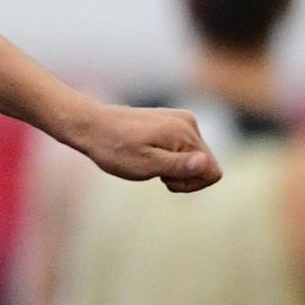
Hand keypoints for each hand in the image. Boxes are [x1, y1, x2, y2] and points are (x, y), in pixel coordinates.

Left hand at [67, 102, 220, 192]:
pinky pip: (184, 147)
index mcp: (185, 133)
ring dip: (176, 166)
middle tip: (154, 172)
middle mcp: (188, 122)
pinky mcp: (171, 120)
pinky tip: (148, 154)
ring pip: (195, 156)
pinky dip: (170, 156)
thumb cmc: (115, 149)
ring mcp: (180, 119)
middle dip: (184, 175)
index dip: (191, 184)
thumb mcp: (145, 165)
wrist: (91, 126)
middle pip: (206, 164)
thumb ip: (178, 166)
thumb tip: (205, 164)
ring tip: (148, 162)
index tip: (165, 180)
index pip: (213, 172)